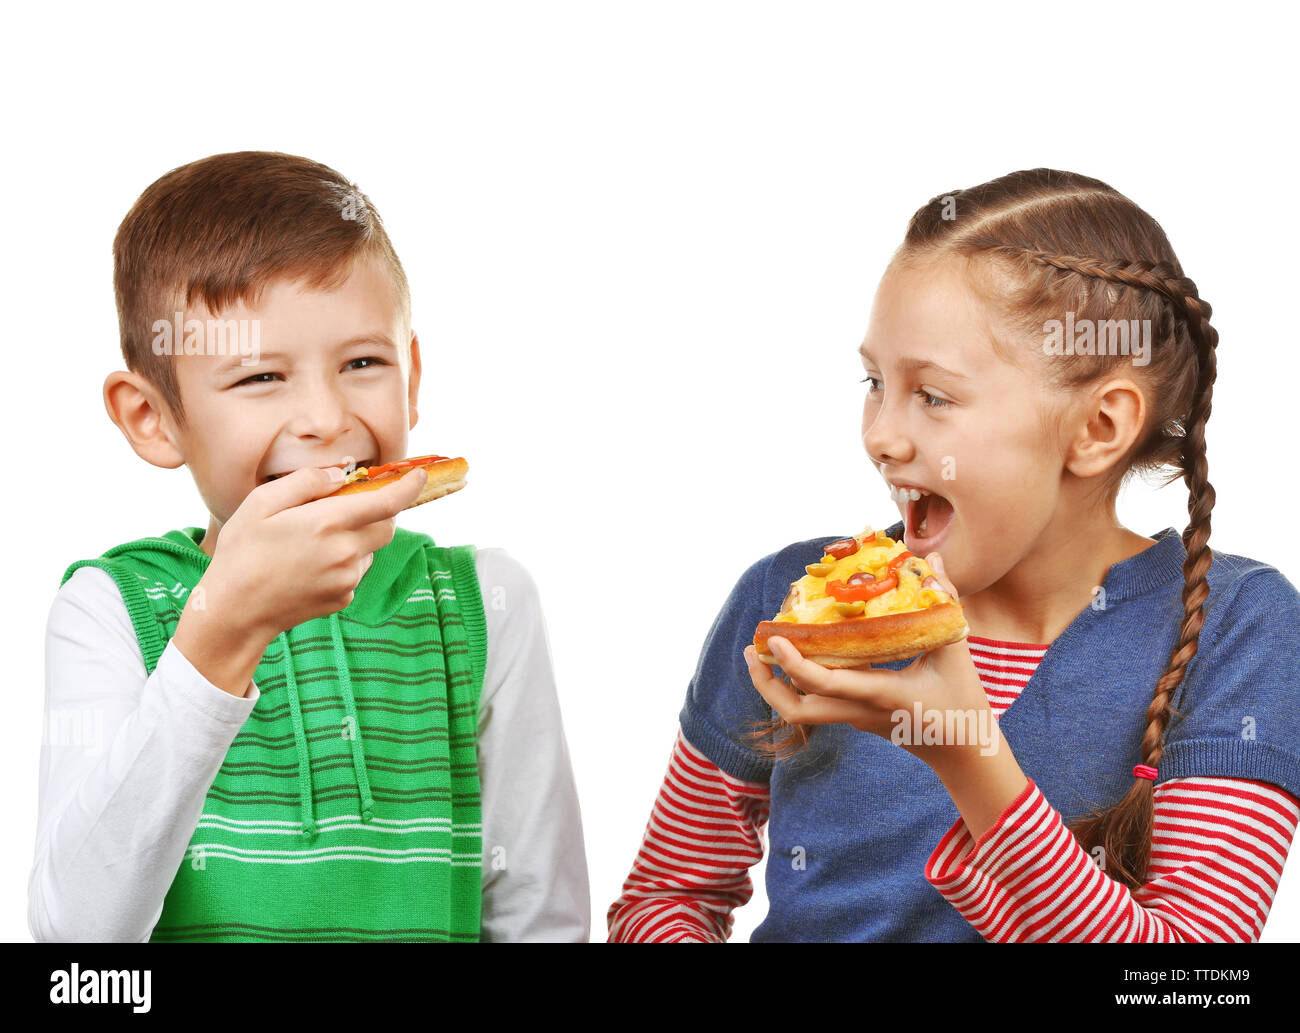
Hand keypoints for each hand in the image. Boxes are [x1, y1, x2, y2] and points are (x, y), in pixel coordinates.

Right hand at [201, 465, 428, 639]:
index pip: (386, 502)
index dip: (408, 486)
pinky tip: (309, 566)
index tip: (419, 475)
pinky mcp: (344, 598)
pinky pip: (356, 571)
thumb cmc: (242, 553)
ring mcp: (347, 580)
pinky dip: (344, 561)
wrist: (234, 612)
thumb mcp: (261, 503)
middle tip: (346, 507)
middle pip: (387, 526)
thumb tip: (341, 475)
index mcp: (327, 524)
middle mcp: (345, 553)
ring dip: (356, 538)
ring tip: (311, 543)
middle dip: (378, 512)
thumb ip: (306, 482)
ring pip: (370, 549)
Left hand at [742, 553, 989, 760]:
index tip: (774, 641)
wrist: (964, 753)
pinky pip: (818, 700)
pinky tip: (801, 650)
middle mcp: (858, 710)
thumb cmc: (963, 702)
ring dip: (776, 684)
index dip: (794, 664)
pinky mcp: (855, 716)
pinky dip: (801, 678)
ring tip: (763, 650)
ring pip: (801, 710)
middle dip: (766, 683)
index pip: (826, 684)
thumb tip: (934, 561)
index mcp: (880, 695)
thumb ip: (945, 604)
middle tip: (754, 649)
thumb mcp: (956, 653)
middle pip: (796, 710)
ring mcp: (854, 716)